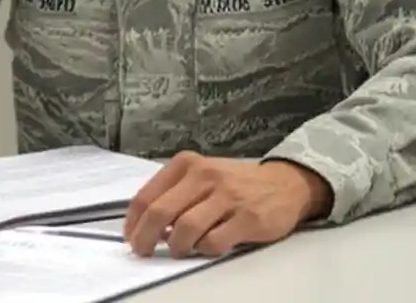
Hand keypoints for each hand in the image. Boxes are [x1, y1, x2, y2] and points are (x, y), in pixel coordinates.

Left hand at [123, 152, 332, 258]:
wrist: (285, 184)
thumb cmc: (234, 184)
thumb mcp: (200, 176)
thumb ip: (174, 194)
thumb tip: (146, 225)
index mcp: (186, 164)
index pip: (146, 196)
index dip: (133, 222)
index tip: (131, 237)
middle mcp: (204, 176)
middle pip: (160, 213)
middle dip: (145, 238)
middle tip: (144, 252)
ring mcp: (227, 197)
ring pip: (184, 229)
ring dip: (177, 247)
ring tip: (180, 249)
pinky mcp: (247, 218)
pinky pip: (213, 243)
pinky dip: (204, 250)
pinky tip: (207, 246)